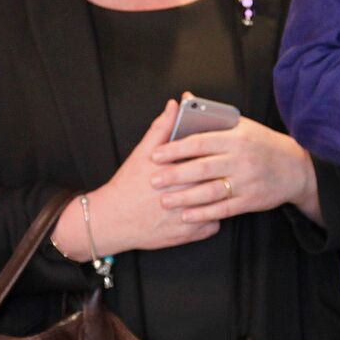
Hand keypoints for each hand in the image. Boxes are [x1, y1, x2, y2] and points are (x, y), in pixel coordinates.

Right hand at [54, 100, 219, 256]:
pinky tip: (207, 209)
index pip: (209, 158)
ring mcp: (189, 216)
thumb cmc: (127, 185)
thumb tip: (175, 104)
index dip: (218, 152)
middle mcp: (186, 194)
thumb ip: (162, 127)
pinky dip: (213, 218)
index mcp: (177, 170)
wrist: (112, 220)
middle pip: (218, 180)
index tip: (221, 149)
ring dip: (222, 196)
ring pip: (220, 204)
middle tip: (227, 167)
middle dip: (224, 173)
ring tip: (219, 187)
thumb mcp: (142, 152)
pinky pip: (214, 225)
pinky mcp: (189, 235)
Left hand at [150, 107, 321, 224]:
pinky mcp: (251, 200)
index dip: (176, 149)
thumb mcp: (241, 124)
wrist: (295, 168)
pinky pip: (224, 208)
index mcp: (236, 137)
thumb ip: (212, 116)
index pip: (200, 142)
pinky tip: (187, 215)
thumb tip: (185, 99)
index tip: (156, 155)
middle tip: (153, 180)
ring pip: (211, 191)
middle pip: (202, 168)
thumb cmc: (262, 143)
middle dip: (175, 175)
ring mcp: (247, 181)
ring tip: (165, 201)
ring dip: (186, 198)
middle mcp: (241, 159)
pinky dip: (205, 213)